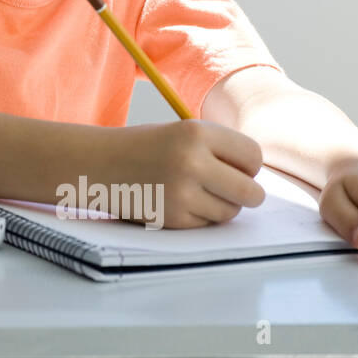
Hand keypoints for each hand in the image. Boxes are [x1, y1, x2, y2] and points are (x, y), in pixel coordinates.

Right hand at [111, 119, 266, 228]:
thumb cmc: (145, 147)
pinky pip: (207, 224)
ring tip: (194, 190)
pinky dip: (198, 216)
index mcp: (195, 133)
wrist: (97, 163)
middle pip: (252, 192)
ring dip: (220, 205)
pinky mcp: (173, 218)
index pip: (253, 156)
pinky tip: (176, 200)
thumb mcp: (182, 133)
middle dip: (246, 192)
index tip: (234, 165)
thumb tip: (260, 181)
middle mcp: (191, 162)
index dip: (247, 164)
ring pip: (231, 212)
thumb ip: (220, 150)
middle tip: (229, 187)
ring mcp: (182, 194)